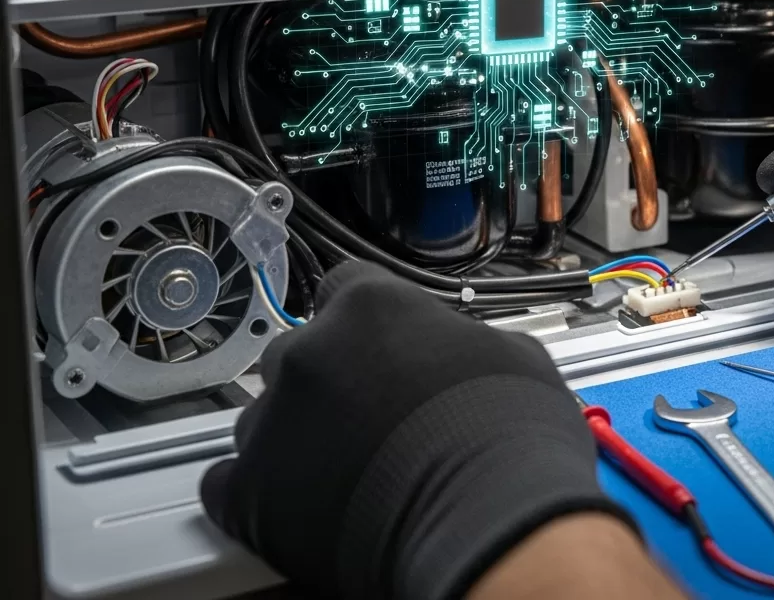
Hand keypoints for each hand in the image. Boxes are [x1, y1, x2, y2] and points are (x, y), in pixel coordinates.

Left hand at [201, 262, 628, 599]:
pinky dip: (258, 496)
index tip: (382, 346)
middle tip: (373, 420)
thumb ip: (464, 344)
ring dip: (297, 440)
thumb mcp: (512, 357)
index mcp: (370, 306)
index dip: (367, 323)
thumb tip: (467, 358)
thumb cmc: (508, 439)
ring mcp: (271, 421)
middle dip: (329, 384)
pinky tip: (299, 507)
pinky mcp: (249, 491)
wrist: (485, 519)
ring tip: (346, 474)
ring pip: (263, 420)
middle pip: (297, 354)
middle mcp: (307, 352)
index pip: (345, 288)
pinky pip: (227, 485)